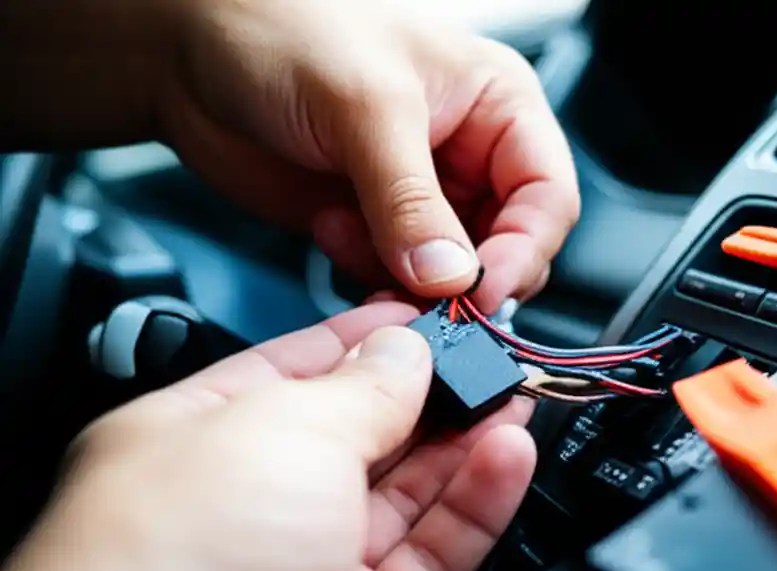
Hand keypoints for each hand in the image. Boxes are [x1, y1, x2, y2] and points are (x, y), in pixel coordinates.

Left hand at [0, 303, 536, 570]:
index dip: (370, 341)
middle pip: (364, 435)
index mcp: (201, 439)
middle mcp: (254, 507)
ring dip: (465, 445)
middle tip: (490, 357)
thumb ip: (363, 386)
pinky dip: (478, 506)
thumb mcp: (281, 428)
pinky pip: (436, 555)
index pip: (301, 372)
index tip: (431, 316)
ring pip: (409, 496)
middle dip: (430, 393)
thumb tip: (406, 348)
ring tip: (513, 397)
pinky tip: (507, 458)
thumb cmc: (171, 564)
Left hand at [162, 0, 578, 310]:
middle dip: (466, 276)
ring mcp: (423, 196)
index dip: (524, 250)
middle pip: (510, 247)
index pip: (548, 198)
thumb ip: (410, 200)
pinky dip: (371, 280)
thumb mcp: (364, 107)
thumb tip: (451, 276)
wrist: (187, 51)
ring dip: (410, 281)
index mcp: (498, 104)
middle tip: (424, 291)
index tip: (482, 290)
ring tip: (356, 239)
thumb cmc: (282, 30)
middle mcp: (470, 154)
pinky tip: (331, 232)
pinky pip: (401, 283)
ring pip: (455, 276)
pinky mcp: (377, 227)